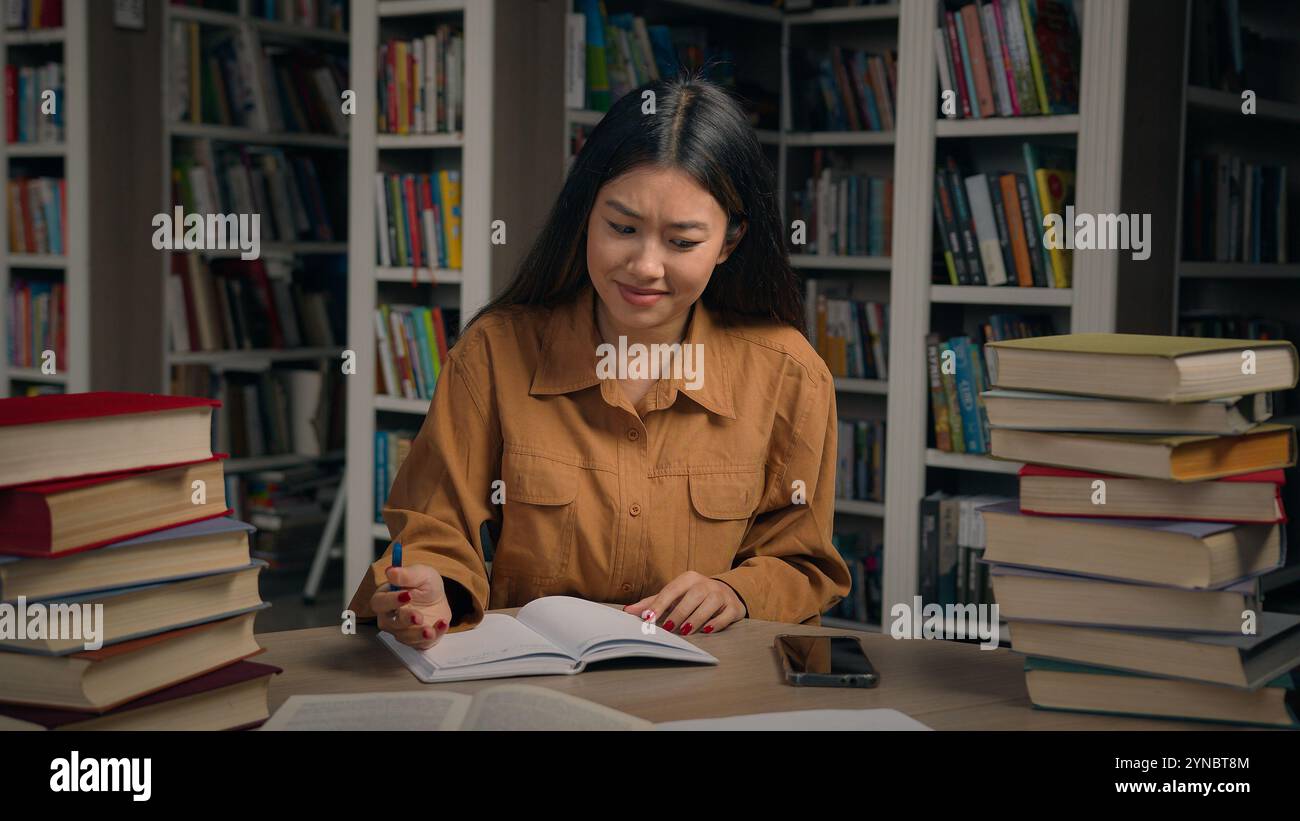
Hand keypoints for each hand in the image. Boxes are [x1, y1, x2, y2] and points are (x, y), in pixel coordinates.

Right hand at [369, 564, 453, 648]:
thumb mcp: (422, 574)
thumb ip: (407, 574)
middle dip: (404, 621)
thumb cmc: (425, 586)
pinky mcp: (416, 640)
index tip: (407, 595)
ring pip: (404, 636)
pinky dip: (434, 635)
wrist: (439, 600)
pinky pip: (421, 643)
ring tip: (430, 629)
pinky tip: (442, 624)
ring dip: (418, 634)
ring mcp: (402, 631)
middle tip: (418, 616)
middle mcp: (390, 617)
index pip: (379, 602)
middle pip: (388, 623)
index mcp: (386, 598)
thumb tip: (391, 571)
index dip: (391, 601)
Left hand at [622, 571, 745, 635]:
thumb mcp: (674, 596)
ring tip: (685, 631)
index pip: (671, 590)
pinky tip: (707, 631)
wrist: (727, 593)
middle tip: (667, 628)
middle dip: (678, 613)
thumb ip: (652, 603)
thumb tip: (627, 611)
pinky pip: (725, 615)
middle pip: (692, 596)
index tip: (648, 619)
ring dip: (696, 619)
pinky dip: (716, 623)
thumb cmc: (694, 597)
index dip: (659, 605)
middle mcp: (706, 583)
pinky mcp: (733, 607)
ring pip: (709, 604)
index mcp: (688, 578)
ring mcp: (721, 594)